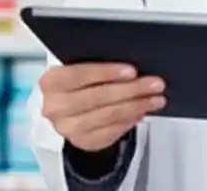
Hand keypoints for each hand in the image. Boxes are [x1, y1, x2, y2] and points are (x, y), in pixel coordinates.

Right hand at [39, 63, 166, 151]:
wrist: (65, 109)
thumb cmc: (76, 82)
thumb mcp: (78, 68)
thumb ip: (95, 64)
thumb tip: (129, 67)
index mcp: (51, 82)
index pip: (79, 74)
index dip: (107, 72)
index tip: (132, 70)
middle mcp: (55, 107)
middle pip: (98, 97)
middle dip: (131, 89)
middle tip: (154, 84)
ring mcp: (68, 128)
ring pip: (108, 116)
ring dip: (136, 106)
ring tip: (155, 98)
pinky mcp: (82, 142)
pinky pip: (112, 131)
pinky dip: (130, 120)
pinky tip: (141, 111)